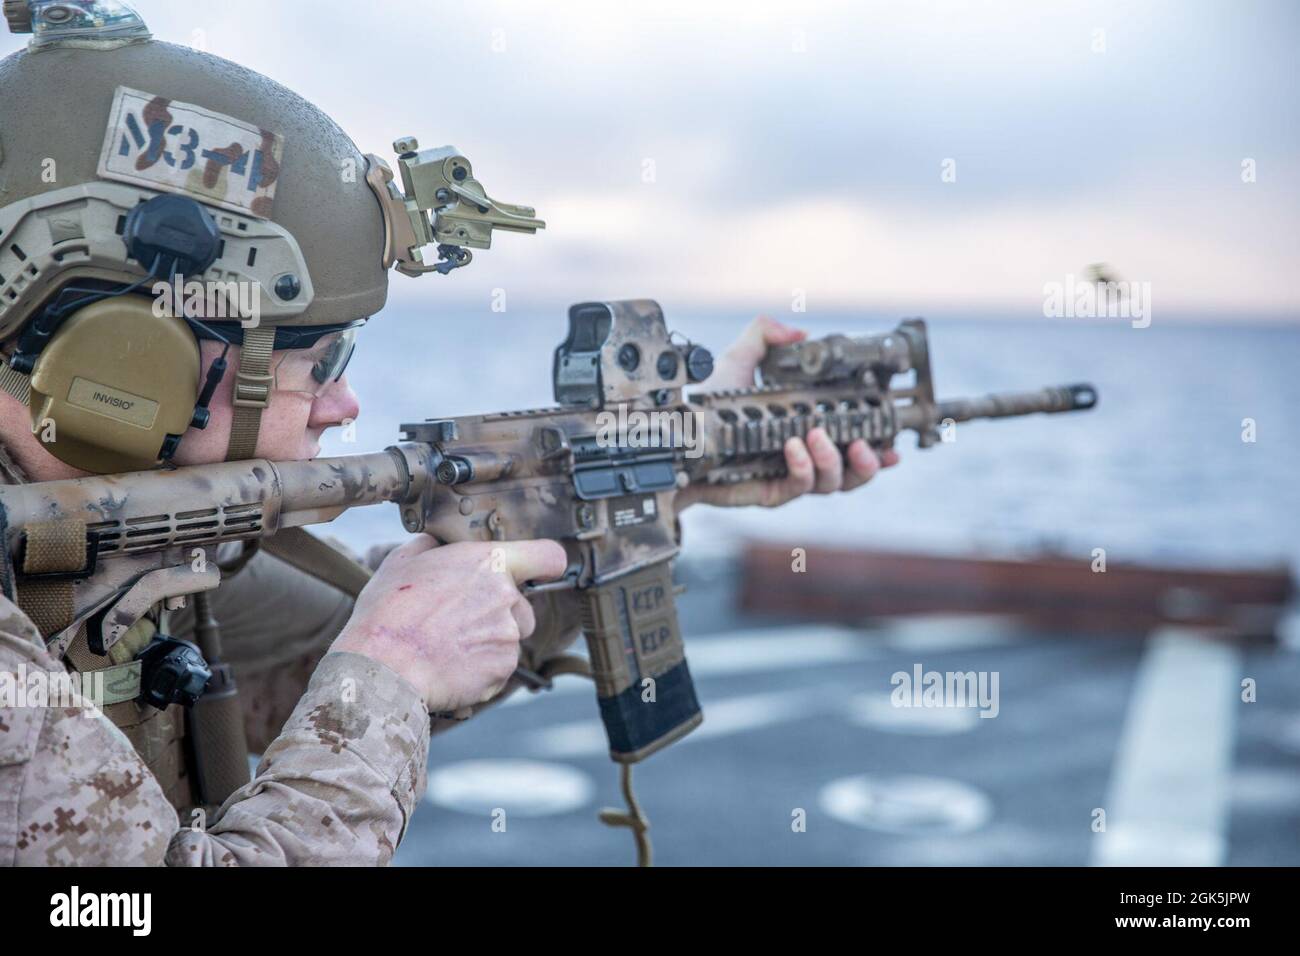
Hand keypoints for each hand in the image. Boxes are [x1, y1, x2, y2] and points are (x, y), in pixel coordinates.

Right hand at [331, 537, 566, 712]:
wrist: (382, 667)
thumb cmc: (388, 613)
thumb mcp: (403, 560)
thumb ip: (434, 547)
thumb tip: (439, 545)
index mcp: (489, 563)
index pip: (547, 556)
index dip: (545, 564)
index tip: (540, 572)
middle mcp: (506, 597)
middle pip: (522, 606)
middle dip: (499, 615)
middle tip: (458, 622)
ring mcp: (507, 636)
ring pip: (508, 640)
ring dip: (487, 644)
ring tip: (446, 647)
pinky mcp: (501, 670)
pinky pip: (497, 670)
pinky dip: (479, 672)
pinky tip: (447, 668)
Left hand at [679, 315, 899, 508]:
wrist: (674, 437)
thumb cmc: (703, 405)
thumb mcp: (737, 359)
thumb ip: (765, 336)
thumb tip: (799, 333)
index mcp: (806, 428)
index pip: (853, 441)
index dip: (879, 445)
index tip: (893, 438)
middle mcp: (803, 456)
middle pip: (854, 474)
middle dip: (870, 462)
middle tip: (863, 443)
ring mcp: (788, 475)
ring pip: (833, 483)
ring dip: (835, 461)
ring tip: (817, 435)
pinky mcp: (770, 491)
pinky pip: (799, 486)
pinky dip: (803, 466)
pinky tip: (793, 447)